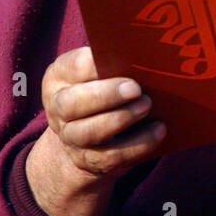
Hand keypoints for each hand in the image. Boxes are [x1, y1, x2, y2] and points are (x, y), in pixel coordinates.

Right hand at [26, 45, 165, 215]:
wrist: (83, 141)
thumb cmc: (97, 92)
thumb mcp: (93, 74)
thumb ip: (108, 63)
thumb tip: (141, 54)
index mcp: (57, 79)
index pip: (71, 67)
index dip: (94, 64)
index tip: (119, 58)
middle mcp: (58, 109)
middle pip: (72, 104)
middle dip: (105, 95)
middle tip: (135, 88)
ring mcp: (71, 139)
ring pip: (88, 132)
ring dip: (120, 118)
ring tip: (146, 105)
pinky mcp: (90, 161)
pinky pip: (113, 156)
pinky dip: (138, 144)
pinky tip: (158, 130)